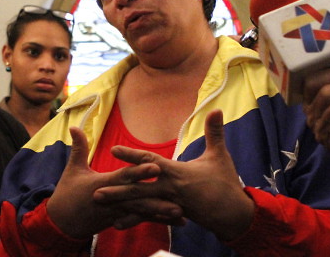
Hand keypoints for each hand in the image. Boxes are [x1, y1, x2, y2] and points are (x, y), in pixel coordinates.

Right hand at [45, 126, 181, 238]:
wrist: (62, 223)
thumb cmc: (67, 193)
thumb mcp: (72, 169)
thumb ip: (78, 147)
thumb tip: (75, 125)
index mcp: (102, 185)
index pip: (124, 177)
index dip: (140, 172)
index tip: (156, 166)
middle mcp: (113, 200)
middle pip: (137, 197)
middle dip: (156, 196)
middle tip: (175, 193)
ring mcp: (117, 212)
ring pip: (142, 212)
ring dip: (161, 212)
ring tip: (180, 212)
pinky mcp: (121, 220)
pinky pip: (141, 220)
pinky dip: (158, 220)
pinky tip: (177, 221)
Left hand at [93, 110, 253, 240]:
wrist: (234, 216)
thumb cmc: (225, 183)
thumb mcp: (220, 156)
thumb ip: (214, 132)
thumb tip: (217, 108)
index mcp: (178, 173)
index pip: (150, 162)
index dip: (132, 156)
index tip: (113, 150)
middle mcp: (170, 190)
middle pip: (139, 189)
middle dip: (118, 190)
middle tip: (96, 191)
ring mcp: (169, 205)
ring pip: (140, 205)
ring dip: (120, 205)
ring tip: (101, 204)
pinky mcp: (171, 215)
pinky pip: (149, 216)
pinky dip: (134, 218)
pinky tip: (117, 222)